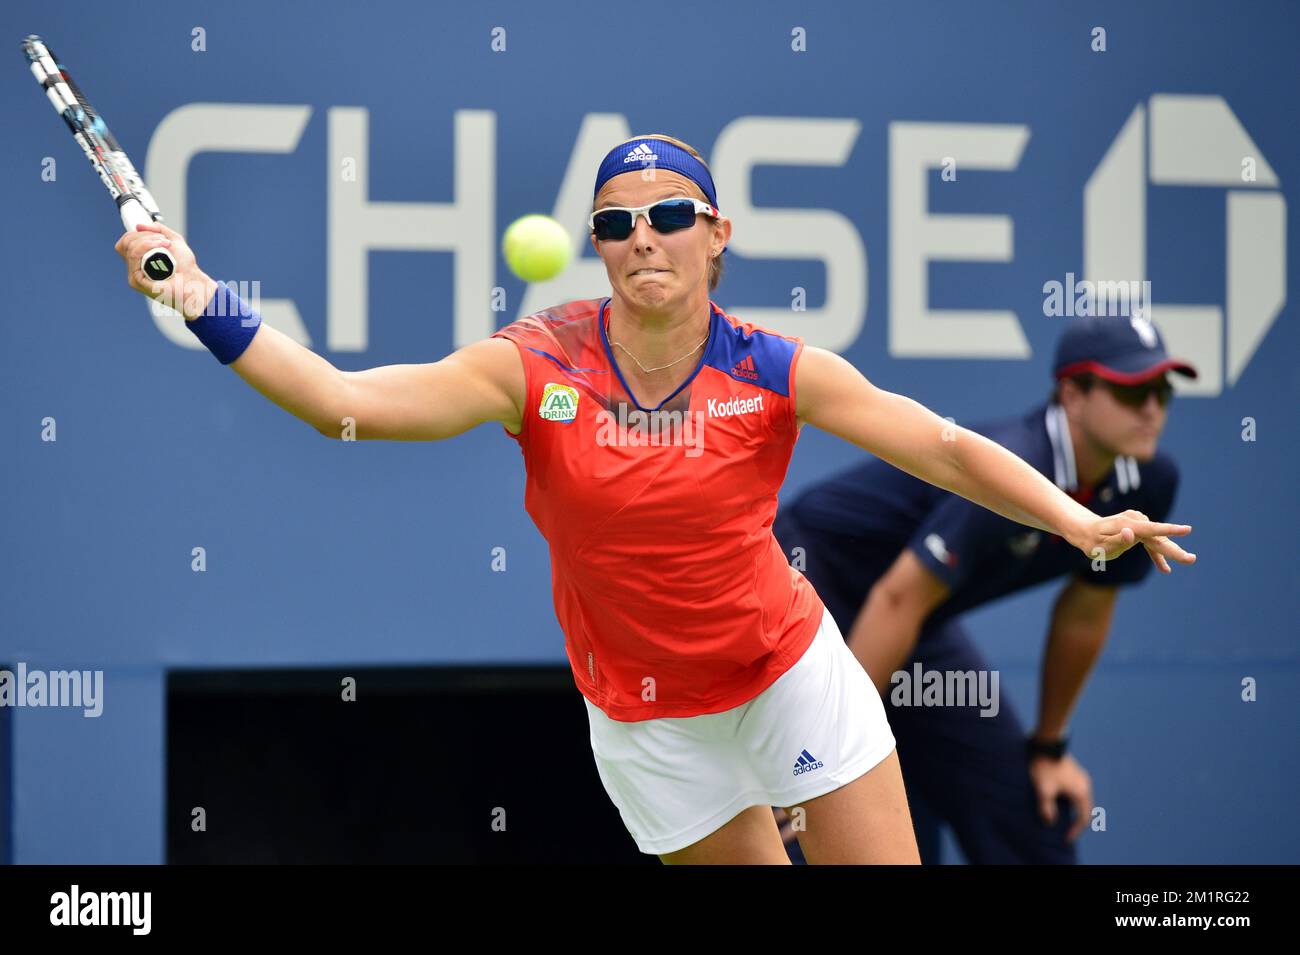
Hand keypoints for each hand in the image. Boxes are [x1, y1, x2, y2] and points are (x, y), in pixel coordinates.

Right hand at [114, 221, 216, 320]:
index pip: (126, 242)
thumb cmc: (186, 267)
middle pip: (126, 242)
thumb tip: (139, 226)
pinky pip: (134, 256)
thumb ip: (158, 230)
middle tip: (164, 240)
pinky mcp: (136, 280)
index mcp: (140, 259)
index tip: (157, 235)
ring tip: (166, 244)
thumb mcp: (173, 240)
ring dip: (149, 240)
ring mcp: (134, 275)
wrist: (194, 281)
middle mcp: (135, 268)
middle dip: (145, 235)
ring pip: (130, 247)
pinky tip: (162, 248)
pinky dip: (147, 247)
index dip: (138, 234)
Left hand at [1029, 753, 1092, 840]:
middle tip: (1066, 831)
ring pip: (1081, 800)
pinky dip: (1071, 801)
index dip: (1075, 830)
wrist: (1046, 743)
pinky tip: (1059, 802)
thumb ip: (1047, 808)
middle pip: (1084, 810)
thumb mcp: (1043, 789)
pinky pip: (1076, 792)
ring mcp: (1081, 778)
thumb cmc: (1044, 766)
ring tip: (1062, 818)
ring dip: (1073, 811)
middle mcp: (1085, 785)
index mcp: (1081, 792)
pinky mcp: (1074, 772)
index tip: (1066, 838)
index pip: (1083, 818)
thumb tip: (1050, 822)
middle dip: (1076, 822)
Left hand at [1070, 509, 1195, 573]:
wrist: (1084, 531)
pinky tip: (1164, 568)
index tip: (1187, 530)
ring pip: (1156, 540)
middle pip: (1158, 537)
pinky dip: (1156, 553)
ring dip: (1169, 552)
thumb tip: (1131, 533)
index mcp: (1127, 524)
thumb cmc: (1091, 541)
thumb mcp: (1101, 546)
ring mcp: (1137, 522)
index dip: (1170, 531)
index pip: (1152, 529)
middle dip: (1174, 550)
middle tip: (1191, 559)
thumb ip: (1118, 540)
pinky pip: (1150, 541)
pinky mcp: (1138, 527)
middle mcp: (1135, 520)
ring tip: (1187, 560)